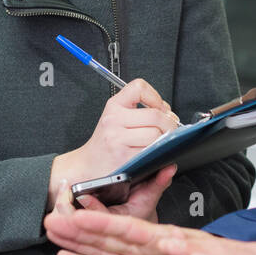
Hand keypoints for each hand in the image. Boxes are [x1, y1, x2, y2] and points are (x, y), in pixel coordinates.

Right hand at [47, 79, 180, 210]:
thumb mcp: (116, 118)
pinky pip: (151, 152)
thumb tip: (167, 111)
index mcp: (114, 106)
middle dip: (168, 123)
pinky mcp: (124, 157)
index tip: (158, 107)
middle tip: (168, 129)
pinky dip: (158, 153)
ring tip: (160, 142)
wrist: (86, 166)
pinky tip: (153, 152)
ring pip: (155, 134)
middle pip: (155, 115)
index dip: (154, 96)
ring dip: (164, 140)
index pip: (138, 88)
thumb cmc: (105, 143)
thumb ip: (139, 110)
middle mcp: (114, 120)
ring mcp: (118, 139)